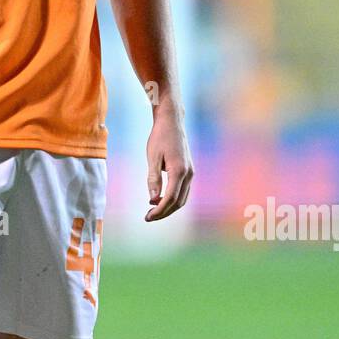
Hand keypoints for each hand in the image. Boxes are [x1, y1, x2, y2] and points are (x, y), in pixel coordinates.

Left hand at [145, 107, 192, 221]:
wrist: (171, 121)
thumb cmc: (160, 137)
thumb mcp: (152, 157)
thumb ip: (153, 178)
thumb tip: (153, 198)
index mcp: (179, 171)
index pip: (170, 198)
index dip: (159, 210)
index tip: (148, 216)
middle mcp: (188, 173)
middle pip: (178, 202)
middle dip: (164, 212)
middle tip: (148, 217)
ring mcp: (190, 172)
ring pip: (182, 198)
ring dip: (169, 207)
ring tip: (153, 211)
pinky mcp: (188, 170)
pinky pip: (183, 190)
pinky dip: (173, 199)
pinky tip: (160, 199)